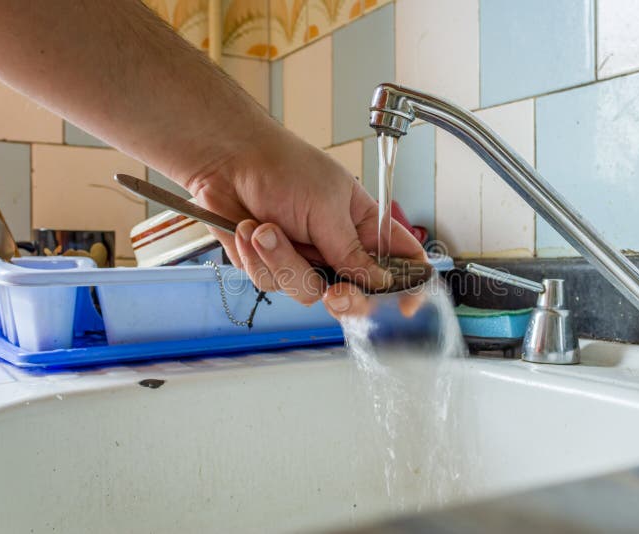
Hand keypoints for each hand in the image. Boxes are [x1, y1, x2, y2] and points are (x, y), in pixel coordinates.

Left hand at [185, 121, 425, 318]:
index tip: (405, 306)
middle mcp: (337, 248)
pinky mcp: (272, 267)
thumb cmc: (283, 167)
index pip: (401, 260)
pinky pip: (271, 283)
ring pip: (308, 293)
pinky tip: (250, 230)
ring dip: (283, 261)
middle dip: (343, 296)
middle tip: (336, 292)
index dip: (410, 286)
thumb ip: (351, 251)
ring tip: (266, 229)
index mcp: (363, 226)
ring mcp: (305, 260)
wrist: (228, 163)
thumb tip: (378, 283)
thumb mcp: (327, 206)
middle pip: (357, 294)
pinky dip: (257, 258)